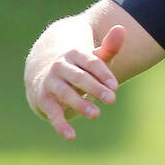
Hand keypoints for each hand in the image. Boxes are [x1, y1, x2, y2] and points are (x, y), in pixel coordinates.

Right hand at [29, 25, 123, 139]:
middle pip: (78, 76)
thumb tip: (122, 28)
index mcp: (74, 54)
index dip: (103, 73)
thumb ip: (109, 47)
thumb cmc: (78, 67)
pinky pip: (52, 111)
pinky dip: (60, 124)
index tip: (115, 86)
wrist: (43, 72)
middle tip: (112, 100)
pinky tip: (71, 136)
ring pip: (64, 92)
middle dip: (95, 88)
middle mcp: (60, 66)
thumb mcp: (93, 58)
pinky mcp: (43, 99)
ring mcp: (50, 82)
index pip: (90, 61)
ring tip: (96, 114)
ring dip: (79, 103)